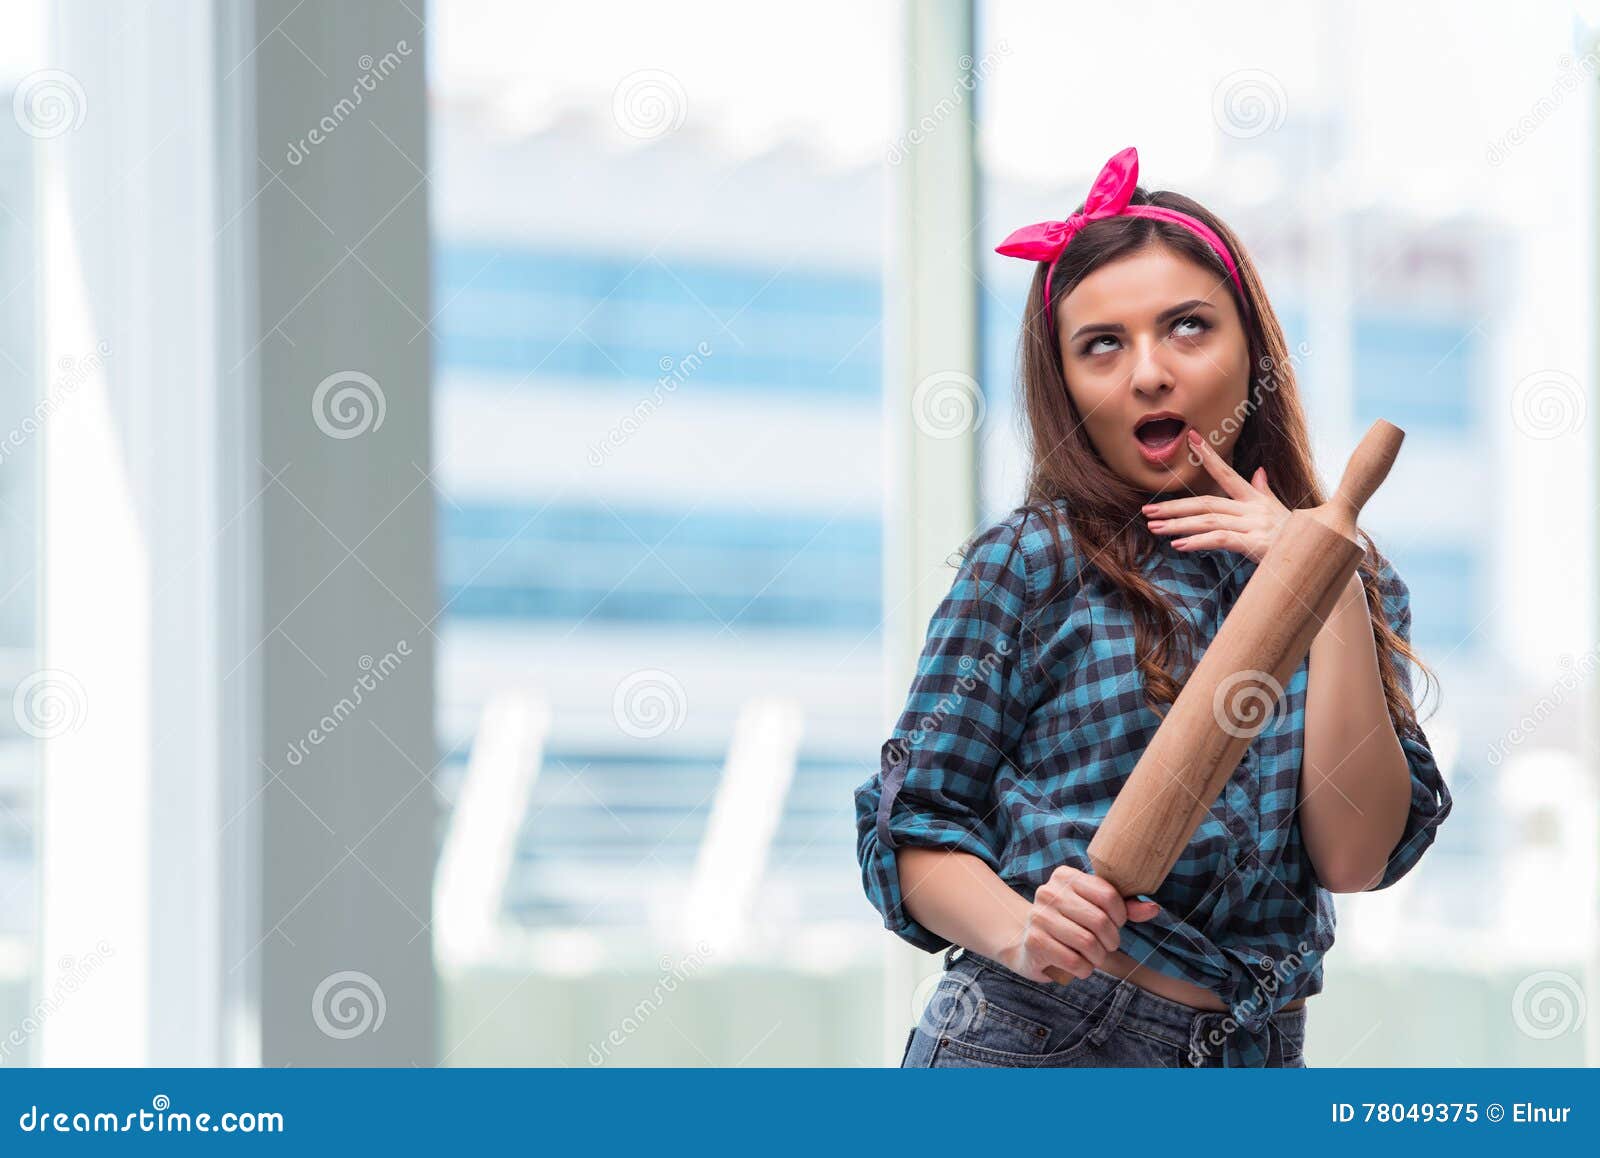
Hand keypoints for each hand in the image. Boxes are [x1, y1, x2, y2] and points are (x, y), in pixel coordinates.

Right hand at [1000, 865, 1160, 984]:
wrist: (1029, 945)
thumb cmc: (1070, 924)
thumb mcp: (1096, 910)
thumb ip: (1125, 908)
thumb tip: (1154, 908)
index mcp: (1065, 876)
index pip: (1108, 894)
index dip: (1120, 916)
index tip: (1116, 924)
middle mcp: (1048, 892)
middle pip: (1099, 920)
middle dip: (1111, 940)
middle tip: (1107, 946)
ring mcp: (1038, 916)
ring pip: (1087, 942)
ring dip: (1098, 957)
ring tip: (1094, 956)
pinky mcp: (1034, 942)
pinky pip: (1074, 961)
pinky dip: (1084, 969)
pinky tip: (1078, 965)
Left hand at [1141, 429, 1290, 563]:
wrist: (1318, 557)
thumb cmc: (1294, 536)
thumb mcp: (1278, 510)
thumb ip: (1263, 491)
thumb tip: (1257, 471)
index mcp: (1254, 499)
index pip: (1227, 472)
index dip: (1208, 455)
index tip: (1190, 437)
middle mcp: (1252, 509)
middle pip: (1206, 502)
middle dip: (1174, 506)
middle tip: (1147, 511)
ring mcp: (1254, 525)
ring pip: (1208, 520)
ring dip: (1178, 524)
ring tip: (1155, 529)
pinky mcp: (1255, 544)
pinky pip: (1220, 539)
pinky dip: (1198, 541)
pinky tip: (1179, 545)